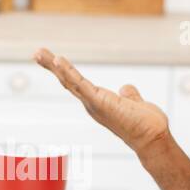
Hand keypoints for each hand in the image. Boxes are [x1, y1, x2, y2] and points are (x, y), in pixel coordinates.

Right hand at [33, 48, 169, 156]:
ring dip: (54, 66)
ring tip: (39, 53)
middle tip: (37, 53)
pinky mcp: (99, 102)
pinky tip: (58, 60)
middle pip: (67, 82)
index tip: (54, 59)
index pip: (77, 84)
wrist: (153, 137)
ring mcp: (93, 104)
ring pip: (69, 82)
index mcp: (98, 102)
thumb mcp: (135, 103)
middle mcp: (92, 104)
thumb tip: (126, 89)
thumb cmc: (145, 125)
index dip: (65, 72)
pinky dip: (68, 72)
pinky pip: (80, 85)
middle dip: (51, 67)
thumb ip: (129, 95)